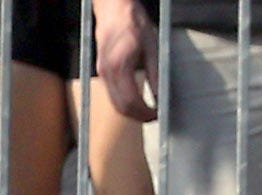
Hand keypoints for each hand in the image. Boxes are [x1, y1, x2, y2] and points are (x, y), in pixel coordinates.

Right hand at [94, 0, 154, 121]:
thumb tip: (161, 96)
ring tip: (146, 109)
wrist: (113, 9)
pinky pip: (111, 94)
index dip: (144, 113)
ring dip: (130, 111)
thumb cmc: (133, 23)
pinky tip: (136, 99)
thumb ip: (156, 74)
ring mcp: (102, 72)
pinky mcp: (101, 71)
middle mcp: (107, 72)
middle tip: (153, 116)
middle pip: (121, 107)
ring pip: (115, 103)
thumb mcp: (152, 47)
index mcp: (120, 66)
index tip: (157, 114)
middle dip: (138, 116)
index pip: (131, 102)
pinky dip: (123, 102)